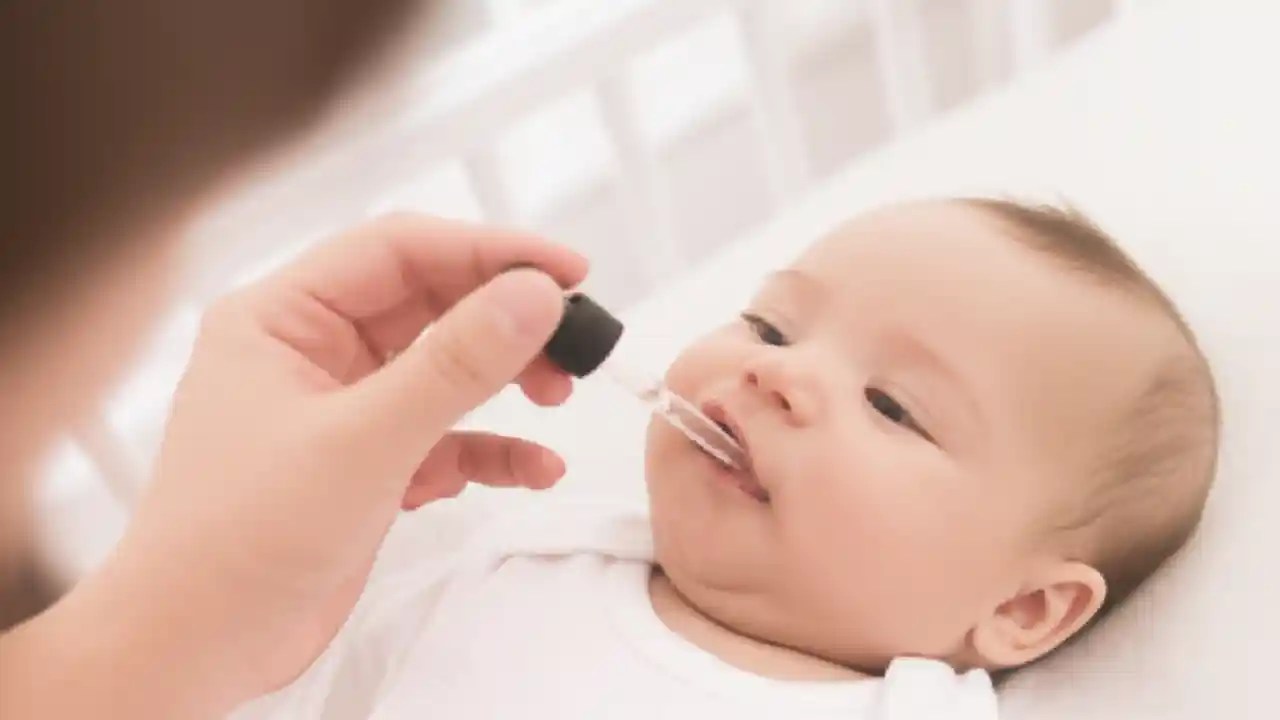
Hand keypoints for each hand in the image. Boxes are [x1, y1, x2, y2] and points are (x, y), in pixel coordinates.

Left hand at [88, 215, 585, 713]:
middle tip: (573, 341)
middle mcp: (309, 350)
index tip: (566, 271)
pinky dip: (488, 449)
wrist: (195, 650)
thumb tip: (534, 295)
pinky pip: (442, 435)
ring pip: (441, 370)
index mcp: (282, 317)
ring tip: (557, 399)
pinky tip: (532, 470)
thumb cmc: (239, 540)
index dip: (488, 250)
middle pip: (429, 304)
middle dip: (503, 322)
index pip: (399, 249)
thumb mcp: (362, 441)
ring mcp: (339, 407)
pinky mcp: (364, 462)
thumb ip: (454, 365)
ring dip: (503, 383)